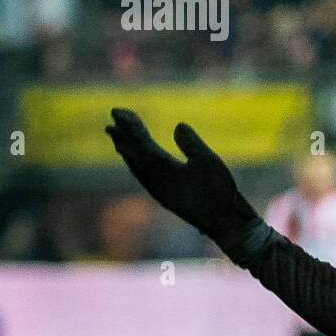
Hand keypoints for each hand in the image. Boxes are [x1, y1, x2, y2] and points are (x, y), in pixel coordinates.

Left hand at [105, 108, 259, 244]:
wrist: (223, 223)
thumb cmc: (218, 192)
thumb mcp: (210, 163)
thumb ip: (192, 144)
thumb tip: (178, 125)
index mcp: (163, 170)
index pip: (141, 144)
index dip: (129, 127)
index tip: (117, 112)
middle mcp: (154, 181)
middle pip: (134, 155)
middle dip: (124, 137)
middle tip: (112, 120)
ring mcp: (158, 190)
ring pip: (137, 167)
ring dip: (127, 151)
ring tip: (118, 139)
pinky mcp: (165, 196)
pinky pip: (144, 176)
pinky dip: (137, 164)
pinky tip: (138, 162)